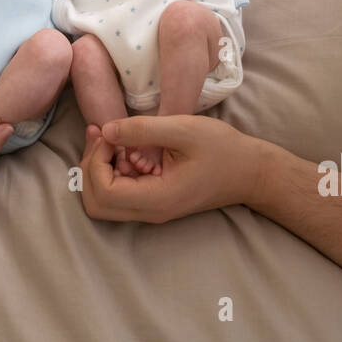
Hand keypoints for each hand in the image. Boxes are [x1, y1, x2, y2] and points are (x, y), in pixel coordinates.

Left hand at [78, 115, 263, 222]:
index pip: (103, 192)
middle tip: (103, 137)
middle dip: (90, 168)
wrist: (250, 172)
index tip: (110, 134)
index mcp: (157, 199)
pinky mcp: (154, 202)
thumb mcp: (184, 130)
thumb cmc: (222, 149)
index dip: (96, 161)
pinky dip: (112, 170)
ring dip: (99, 169)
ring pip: (103, 202)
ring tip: (111, 137)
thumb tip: (105, 130)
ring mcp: (152, 210)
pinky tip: (123, 146)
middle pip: (95, 204)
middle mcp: (150, 212)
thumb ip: (143, 129)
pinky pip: (119, 194)